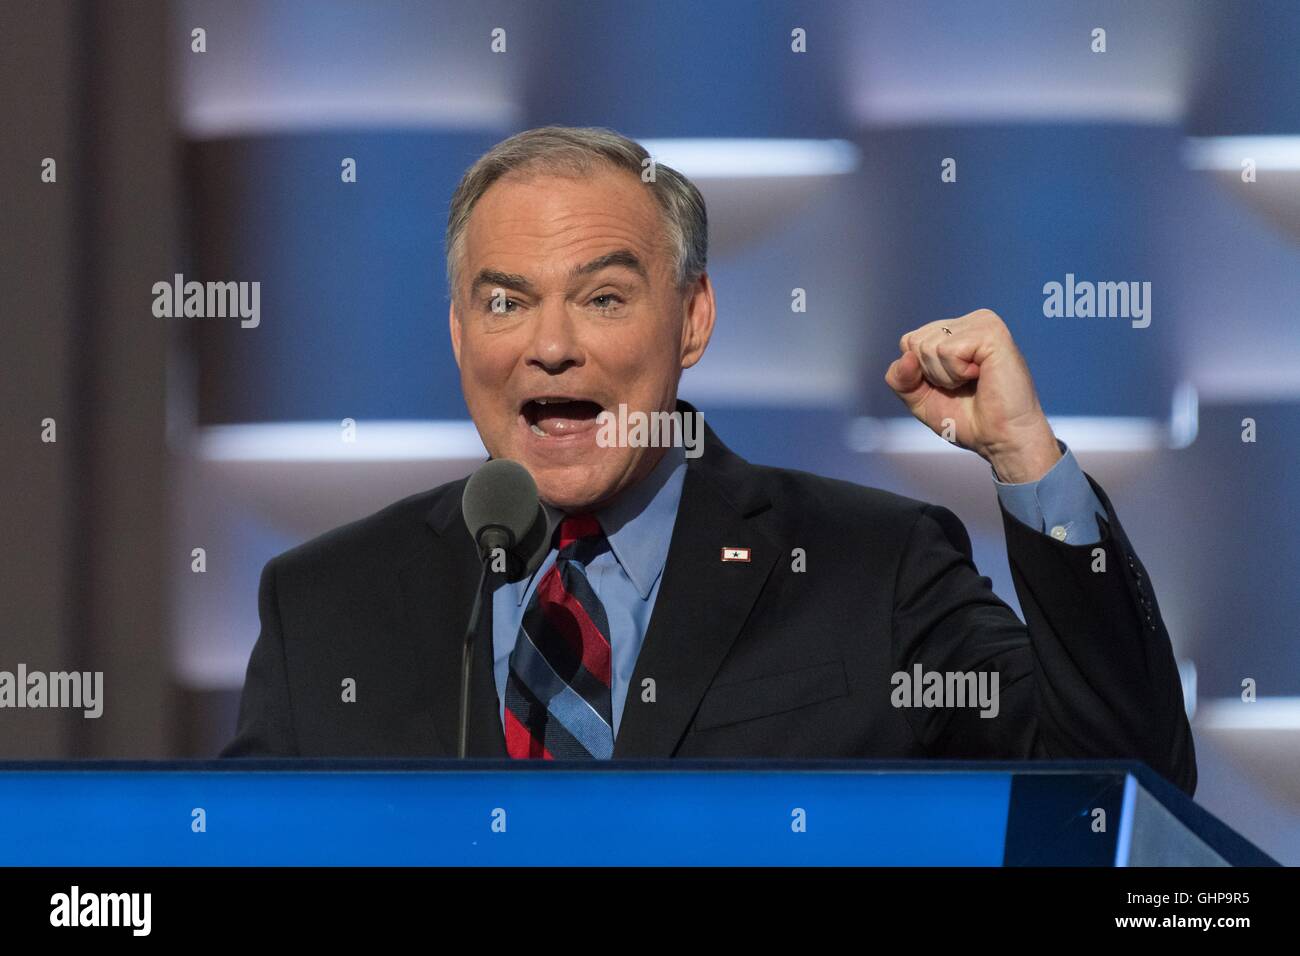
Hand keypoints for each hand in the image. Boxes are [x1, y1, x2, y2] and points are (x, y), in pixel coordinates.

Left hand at [884, 309, 1060, 482]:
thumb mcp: (920, 399)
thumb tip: (906, 356)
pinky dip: (956, 373)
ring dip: (945, 376)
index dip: (919, 374)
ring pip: (928, 346)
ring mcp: (982, 323)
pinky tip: (981, 376)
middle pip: (914, 342)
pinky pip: (946, 350)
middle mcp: (970, 322)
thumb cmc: (968, 420)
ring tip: (973, 382)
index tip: (949, 386)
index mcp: (956, 331)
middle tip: (963, 386)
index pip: (908, 342)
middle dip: (931, 375)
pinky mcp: (991, 332)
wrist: (1000, 440)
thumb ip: (901, 378)